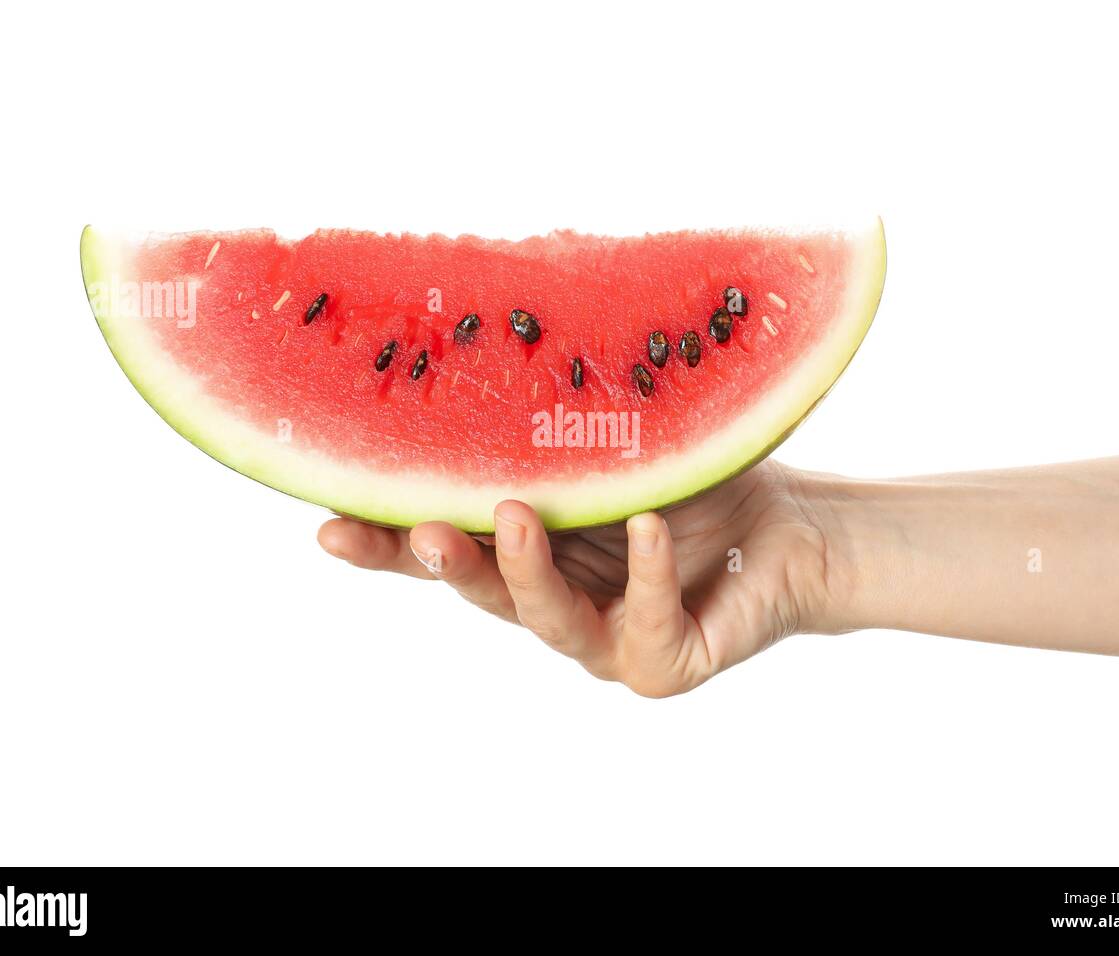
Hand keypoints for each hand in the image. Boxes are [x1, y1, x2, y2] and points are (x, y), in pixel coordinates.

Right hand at [317, 460, 842, 695]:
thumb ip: (561, 411)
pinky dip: (646, 570)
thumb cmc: (701, 479)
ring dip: (526, 570)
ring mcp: (603, 640)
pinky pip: (644, 618)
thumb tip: (507, 308)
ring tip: (516, 517)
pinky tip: (648, 528)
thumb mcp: (623, 436)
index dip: (382, 542)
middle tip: (415, 531)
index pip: (442, 546)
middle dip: (439, 563)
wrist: (794, 528)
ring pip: (546, 617)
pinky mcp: (660, 663)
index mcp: (529, 548)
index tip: (325, 521)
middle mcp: (553, 599)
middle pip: (477, 588)